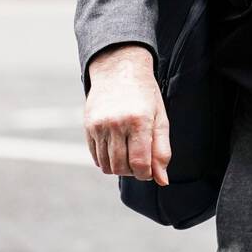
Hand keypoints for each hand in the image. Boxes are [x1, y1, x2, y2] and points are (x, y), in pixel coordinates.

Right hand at [84, 44, 170, 184]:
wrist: (119, 71)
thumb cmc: (145, 97)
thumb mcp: (160, 119)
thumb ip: (162, 151)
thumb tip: (162, 180)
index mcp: (139, 121)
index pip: (140, 164)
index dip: (146, 174)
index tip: (149, 169)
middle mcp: (116, 123)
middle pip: (122, 167)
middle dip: (133, 171)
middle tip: (140, 159)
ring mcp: (99, 125)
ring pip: (108, 166)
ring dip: (120, 167)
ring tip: (129, 152)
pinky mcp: (88, 127)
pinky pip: (96, 157)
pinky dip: (107, 160)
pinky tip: (117, 148)